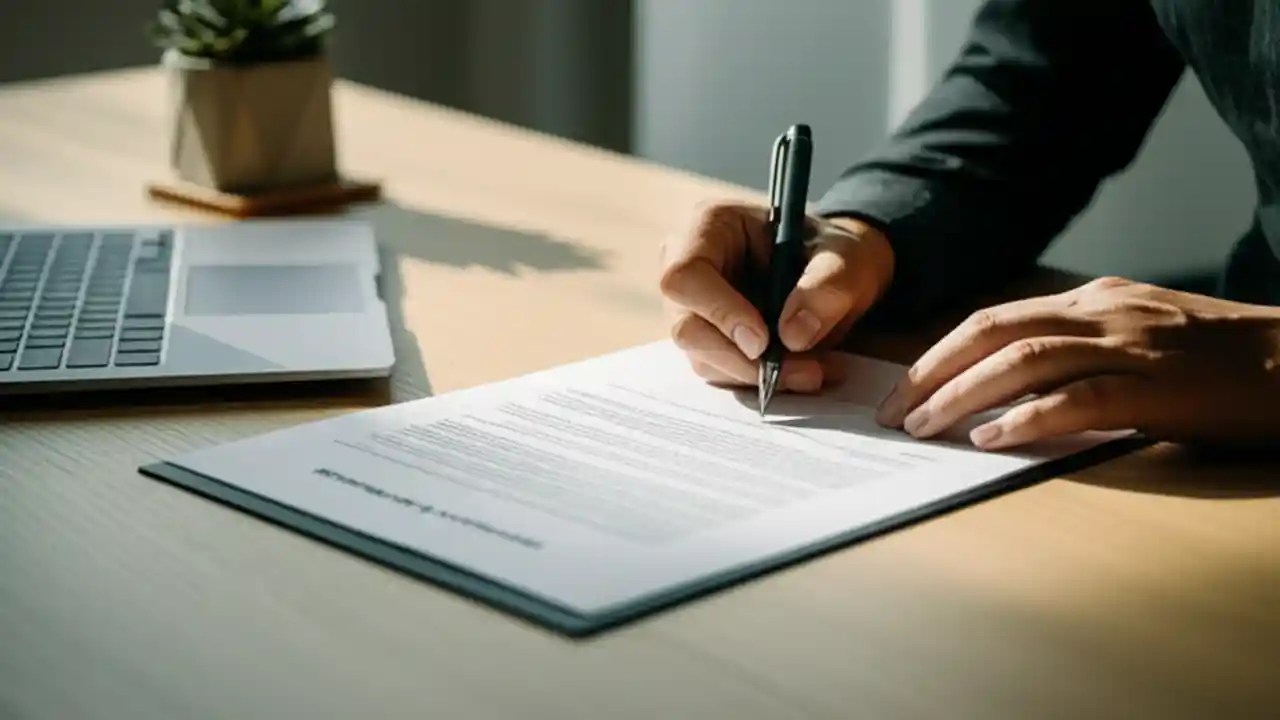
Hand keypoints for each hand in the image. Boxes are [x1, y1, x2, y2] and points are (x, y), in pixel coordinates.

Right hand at [660, 201, 893, 391]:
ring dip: (755, 375)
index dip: (718, 313)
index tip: (763, 342)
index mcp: (711, 226)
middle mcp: (688, 266)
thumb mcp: (846, 258)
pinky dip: (758, 380)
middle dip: (742, 359)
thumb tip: (792, 335)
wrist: (834, 273)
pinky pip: (719, 371)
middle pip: (686, 326)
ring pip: (702, 356)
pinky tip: (797, 370)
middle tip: (802, 370)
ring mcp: (692, 307)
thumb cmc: (831, 252)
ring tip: (812, 370)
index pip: (685, 276)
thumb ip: (827, 287)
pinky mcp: (706, 339)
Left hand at [876, 276, 1279, 449]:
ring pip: (1023, 360)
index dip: (940, 354)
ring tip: (925, 428)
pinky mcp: (1158, 387)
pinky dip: (1028, 419)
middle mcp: (1102, 312)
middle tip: (894, 412)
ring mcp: (1130, 346)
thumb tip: (1004, 387)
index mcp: (1092, 300)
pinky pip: (1079, 399)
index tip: (903, 389)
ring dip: (963, 395)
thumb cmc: (1215, 360)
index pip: (993, 318)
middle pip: (992, 331)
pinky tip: (992, 440)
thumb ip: (1076, 350)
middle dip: (932, 371)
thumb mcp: (1135, 336)